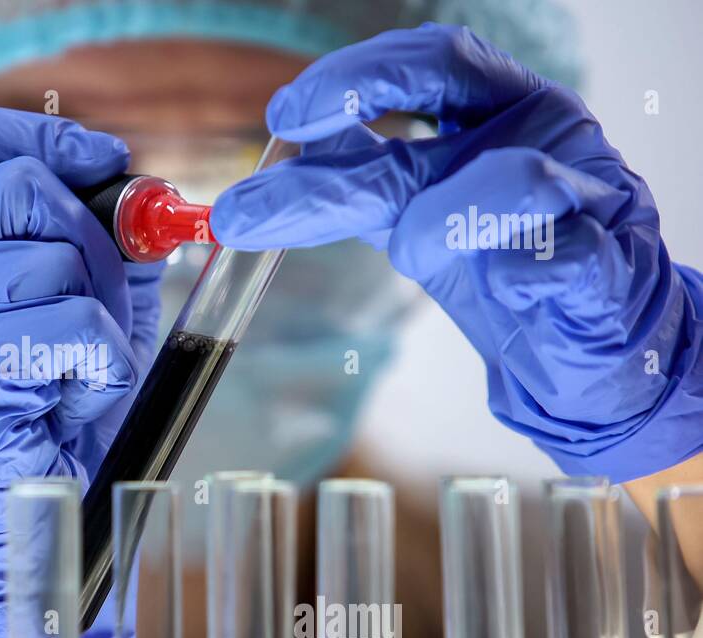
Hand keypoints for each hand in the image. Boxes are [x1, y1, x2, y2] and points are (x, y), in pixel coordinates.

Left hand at [212, 23, 702, 481]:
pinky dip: (526, 275)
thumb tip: (279, 160)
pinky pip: (563, 260)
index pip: (426, 63)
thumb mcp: (415, 213)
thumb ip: (363, 181)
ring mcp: (585, 192)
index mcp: (491, 110)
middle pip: (446, 97)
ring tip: (415, 254)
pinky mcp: (612, 265)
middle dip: (344, 140)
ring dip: (441, 222)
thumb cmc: (499, 266)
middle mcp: (538, 130)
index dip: (353, 78)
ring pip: (516, 177)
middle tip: (255, 191)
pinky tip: (510, 285)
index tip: (285, 118)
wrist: (586, 344)